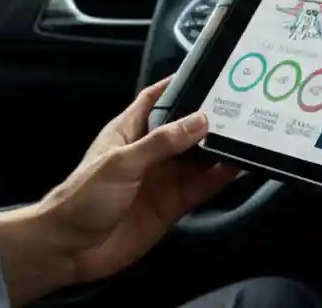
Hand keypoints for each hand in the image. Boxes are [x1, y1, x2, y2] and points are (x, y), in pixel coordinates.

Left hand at [38, 76, 239, 283]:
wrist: (70, 250)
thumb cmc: (85, 196)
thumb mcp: (122, 162)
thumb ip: (161, 142)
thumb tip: (201, 120)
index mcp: (130, 130)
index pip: (157, 98)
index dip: (180, 84)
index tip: (211, 72)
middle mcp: (150, 151)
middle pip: (186, 128)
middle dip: (211, 117)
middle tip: (245, 104)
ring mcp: (163, 178)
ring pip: (199, 157)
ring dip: (221, 147)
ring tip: (251, 133)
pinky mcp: (173, 204)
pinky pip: (202, 186)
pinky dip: (221, 178)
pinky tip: (242, 167)